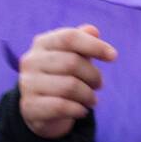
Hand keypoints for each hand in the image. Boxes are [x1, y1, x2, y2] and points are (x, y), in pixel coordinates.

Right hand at [17, 25, 116, 139]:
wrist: (38, 108)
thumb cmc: (60, 76)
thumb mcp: (71, 57)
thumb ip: (81, 42)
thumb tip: (93, 30)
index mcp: (42, 44)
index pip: (69, 37)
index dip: (94, 45)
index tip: (113, 57)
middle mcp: (31, 61)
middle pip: (72, 63)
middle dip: (94, 76)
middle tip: (98, 85)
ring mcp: (27, 83)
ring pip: (70, 86)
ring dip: (88, 96)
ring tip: (91, 100)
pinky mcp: (29, 106)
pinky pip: (62, 106)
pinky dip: (78, 110)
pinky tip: (80, 110)